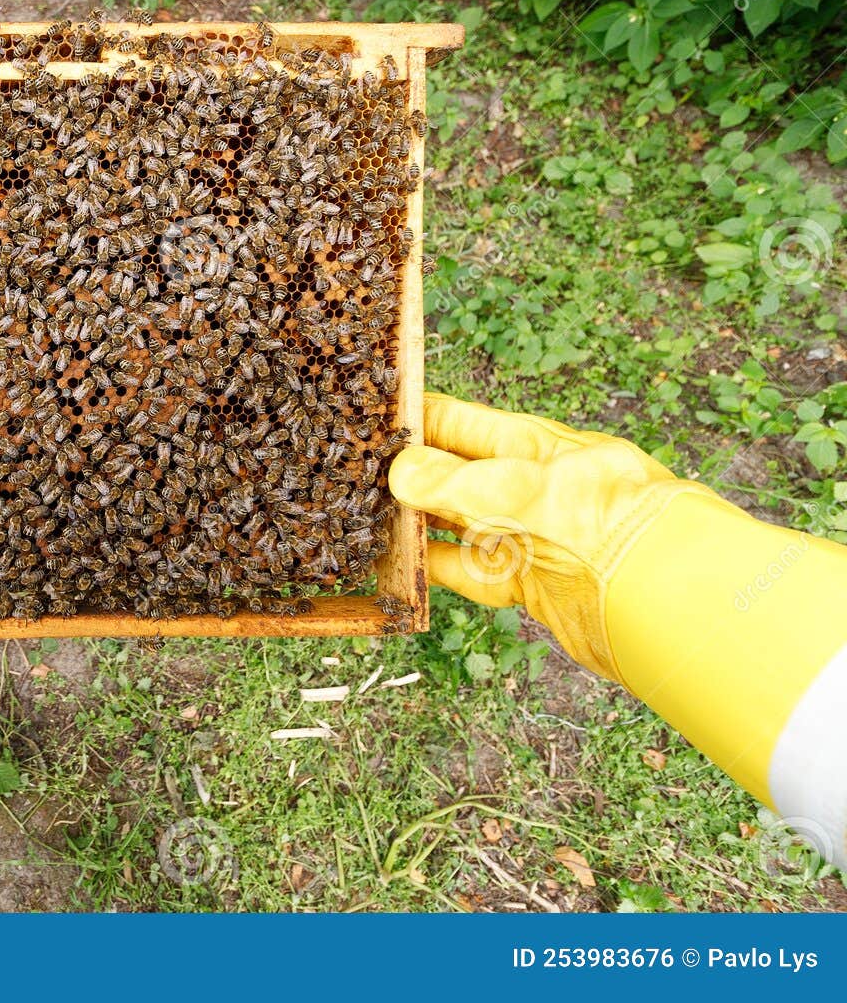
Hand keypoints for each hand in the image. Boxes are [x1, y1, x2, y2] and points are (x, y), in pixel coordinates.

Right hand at [387, 392, 713, 680]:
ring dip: (410, 524)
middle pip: (445, 473)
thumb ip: (453, 482)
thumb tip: (398, 474)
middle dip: (400, 474)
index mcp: (525, 444)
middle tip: (344, 475)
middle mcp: (520, 485)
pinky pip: (462, 571)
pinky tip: (398, 568)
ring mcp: (520, 534)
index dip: (407, 417)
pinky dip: (431, 570)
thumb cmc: (605, 520)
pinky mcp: (523, 581)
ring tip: (359, 520)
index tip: (359, 419)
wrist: (668, 594)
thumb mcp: (520, 488)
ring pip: (449, 523)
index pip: (451, 420)